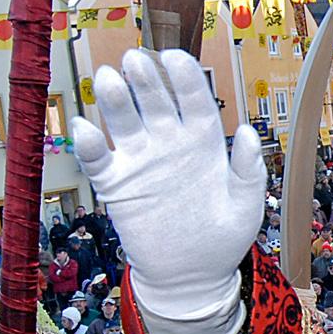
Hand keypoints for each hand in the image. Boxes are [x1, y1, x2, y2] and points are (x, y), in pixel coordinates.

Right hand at [72, 49, 265, 317]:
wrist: (192, 277)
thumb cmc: (224, 237)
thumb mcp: (246, 204)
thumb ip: (248, 169)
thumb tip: (247, 132)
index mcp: (202, 141)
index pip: (192, 99)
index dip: (183, 76)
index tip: (174, 57)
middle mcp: (169, 143)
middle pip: (154, 101)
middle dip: (145, 78)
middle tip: (134, 59)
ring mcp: (141, 161)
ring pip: (124, 121)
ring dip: (115, 100)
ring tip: (107, 78)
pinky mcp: (118, 184)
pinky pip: (98, 160)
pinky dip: (89, 144)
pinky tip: (84, 128)